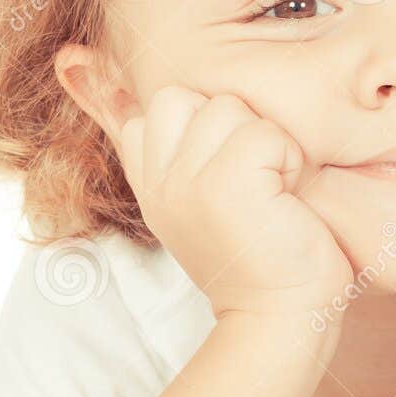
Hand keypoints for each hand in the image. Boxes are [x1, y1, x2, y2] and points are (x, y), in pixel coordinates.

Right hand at [116, 87, 352, 326]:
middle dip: (231, 126)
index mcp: (151, 186)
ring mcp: (186, 184)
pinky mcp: (225, 186)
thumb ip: (176, 155)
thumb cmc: (262, 262)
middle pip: (184, 97)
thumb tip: (107, 76)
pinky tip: (286, 199)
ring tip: (272, 191)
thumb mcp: (201, 204)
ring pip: (226, 107)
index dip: (201, 129)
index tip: (231, 177)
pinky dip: (288, 159)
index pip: (153, 110)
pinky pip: (263, 133)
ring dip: (265, 142)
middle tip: (256, 181)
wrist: (282, 320)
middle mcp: (159, 183)